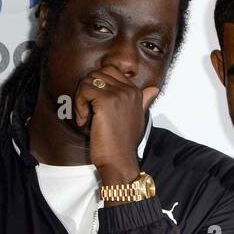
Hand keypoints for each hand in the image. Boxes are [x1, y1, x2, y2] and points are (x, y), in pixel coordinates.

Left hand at [72, 64, 158, 185]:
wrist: (120, 161)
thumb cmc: (124, 144)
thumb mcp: (137, 118)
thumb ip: (143, 101)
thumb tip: (154, 89)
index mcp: (136, 92)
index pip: (109, 71)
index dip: (96, 87)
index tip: (95, 107)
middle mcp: (129, 90)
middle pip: (97, 74)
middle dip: (86, 90)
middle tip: (85, 110)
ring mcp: (118, 94)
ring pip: (88, 80)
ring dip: (80, 98)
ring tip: (84, 117)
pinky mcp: (106, 101)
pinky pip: (84, 90)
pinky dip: (79, 105)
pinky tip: (83, 120)